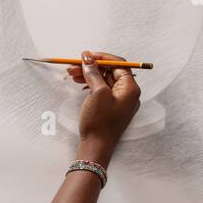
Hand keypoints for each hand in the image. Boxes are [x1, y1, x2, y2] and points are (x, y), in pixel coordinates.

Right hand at [72, 49, 140, 168]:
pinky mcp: (111, 108)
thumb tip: (88, 58)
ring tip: (71, 74)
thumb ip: (94, 73)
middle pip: (110, 72)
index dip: (102, 58)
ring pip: (104, 81)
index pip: (118, 64)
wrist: (96, 147)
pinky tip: (80, 84)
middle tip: (73, 65)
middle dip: (92, 67)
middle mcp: (128, 94)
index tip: (86, 55)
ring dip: (89, 75)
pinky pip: (102, 91)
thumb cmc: (99, 122)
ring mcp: (120, 102)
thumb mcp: (97, 93)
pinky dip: (91, 85)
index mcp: (130, 88)